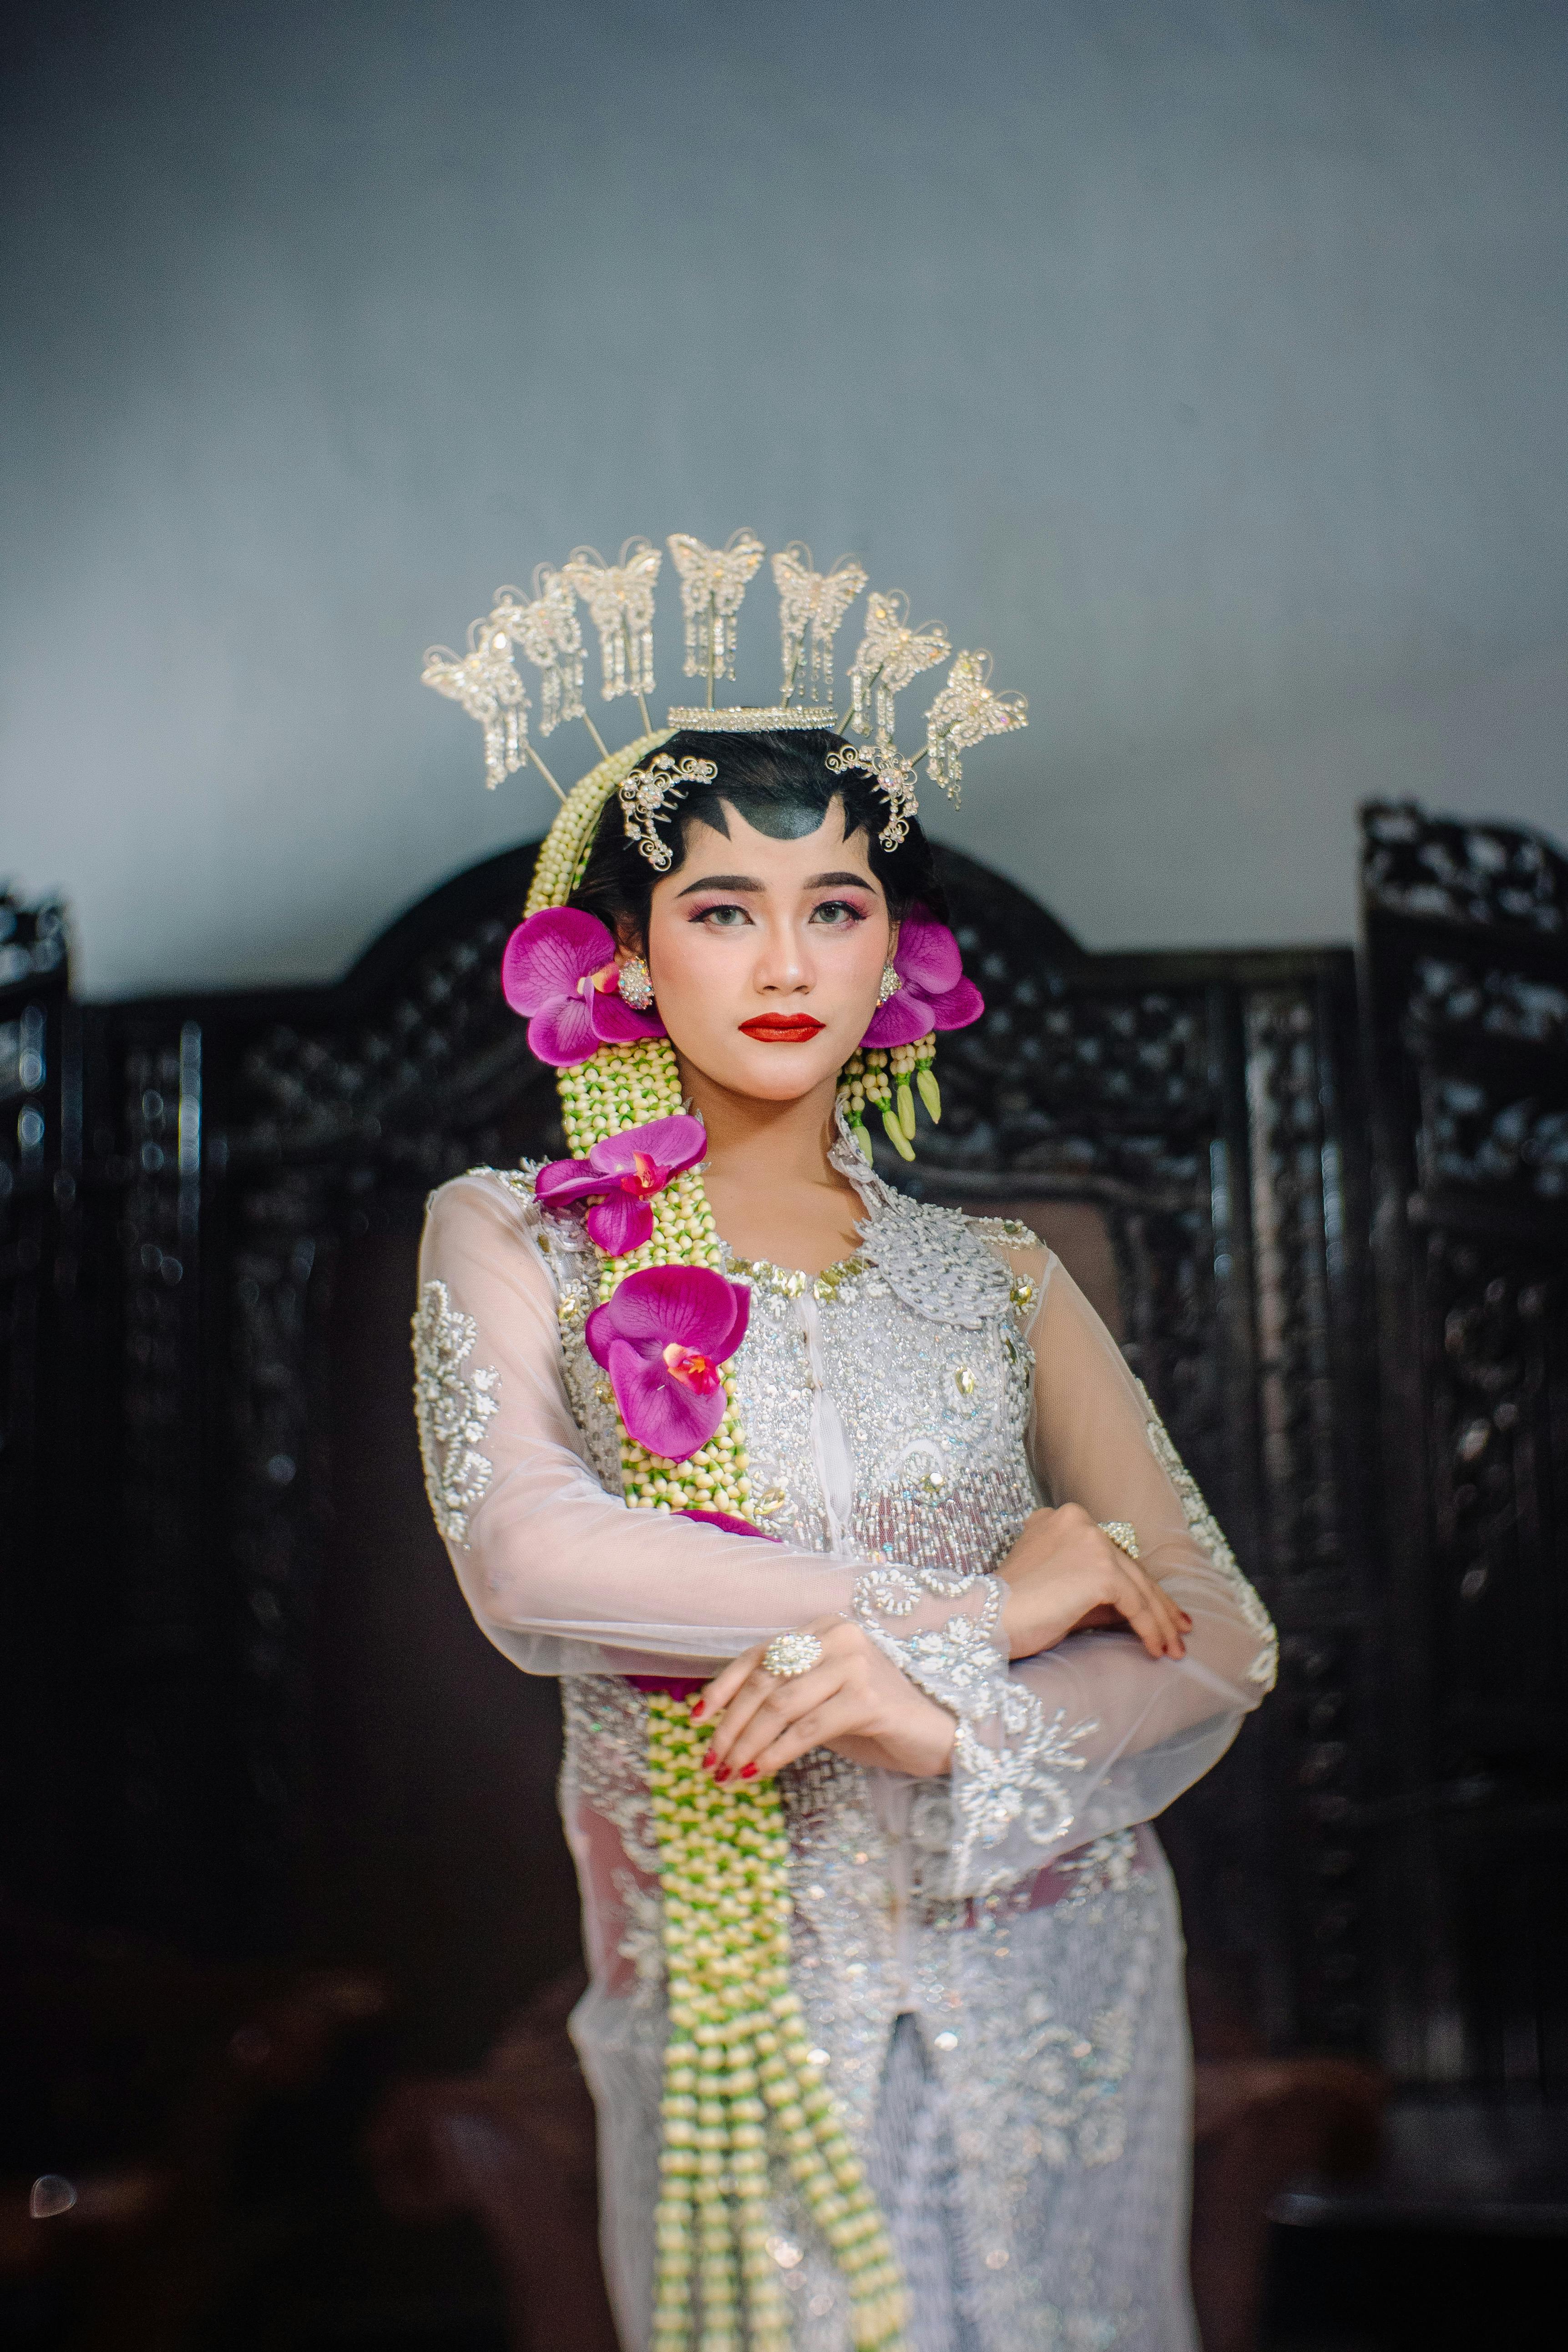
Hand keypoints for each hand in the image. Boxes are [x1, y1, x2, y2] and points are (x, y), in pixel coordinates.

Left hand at [695, 1615, 956, 1781]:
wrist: (938, 1736)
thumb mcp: (823, 1700)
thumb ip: (785, 1696)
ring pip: (781, 1705)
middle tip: (711, 1760)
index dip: (724, 1686)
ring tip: (729, 1772)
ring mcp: (855, 1664)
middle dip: (731, 1724)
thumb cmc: (875, 1720)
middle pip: (766, 1680)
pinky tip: (759, 1771)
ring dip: (747, 1743)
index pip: (760, 1654)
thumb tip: (722, 1719)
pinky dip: (777, 1752)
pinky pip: (808, 1728)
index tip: (697, 1718)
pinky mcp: (868, 1698)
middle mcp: (838, 1636)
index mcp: (823, 1629)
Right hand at [996, 1504, 1191, 1662]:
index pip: (1112, 1554)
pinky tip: (1156, 1649)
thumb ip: (1096, 1590)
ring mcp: (1090, 1540)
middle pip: (1129, 1566)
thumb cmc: (1015, 1612)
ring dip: (1159, 1620)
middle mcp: (1078, 1519)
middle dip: (1157, 1602)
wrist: (985, 1619)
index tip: (1158, 1607)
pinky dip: (1149, 1628)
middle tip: (1178, 1630)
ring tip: (1173, 1648)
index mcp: (1062, 1517)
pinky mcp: (1099, 1568)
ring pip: (1138, 1584)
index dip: (1137, 1583)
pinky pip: (1134, 1603)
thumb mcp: (1061, 1590)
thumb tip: (1138, 1610)